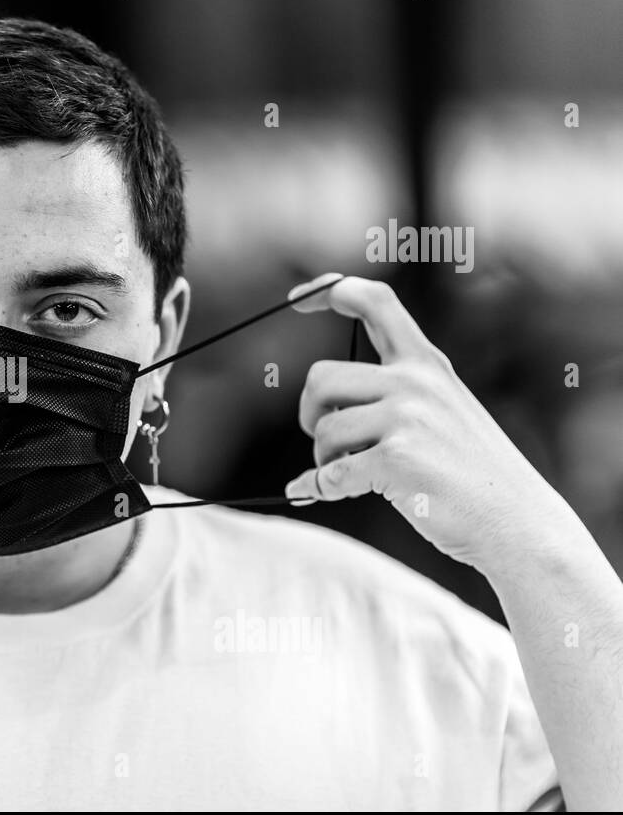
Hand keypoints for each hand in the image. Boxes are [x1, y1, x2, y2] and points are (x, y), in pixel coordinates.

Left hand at [283, 273, 575, 571]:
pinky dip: (317, 489)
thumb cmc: (471, 472)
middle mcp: (416, 382)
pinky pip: (330, 474)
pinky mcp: (398, 459)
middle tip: (327, 444)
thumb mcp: (444, 410)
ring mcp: (408, 419)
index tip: (298, 298)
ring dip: (324, 460)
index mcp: (426, 364)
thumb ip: (390, 395)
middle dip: (311, 415)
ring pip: (324, 431)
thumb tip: (317, 412)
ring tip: (351, 475)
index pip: (376, 303)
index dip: (330, 292)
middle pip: (321, 378)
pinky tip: (319, 494)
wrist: (516, 521)